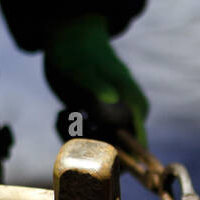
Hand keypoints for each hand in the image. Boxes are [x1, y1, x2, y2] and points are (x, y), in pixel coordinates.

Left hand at [43, 13, 148, 147]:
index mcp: (134, 107)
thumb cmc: (77, 49)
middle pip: (114, 153)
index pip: (137, 150)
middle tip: (70, 125)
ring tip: (64, 114)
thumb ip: (96, 85)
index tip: (90, 153)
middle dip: (89, 148)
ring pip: (96, 148)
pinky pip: (84, 138)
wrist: (67, 37)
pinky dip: (70, 132)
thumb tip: (110, 100)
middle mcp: (127, 116)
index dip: (118, 162)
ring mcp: (111, 118)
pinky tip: (62, 113)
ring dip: (76, 138)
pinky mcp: (95, 117)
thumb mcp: (81, 68)